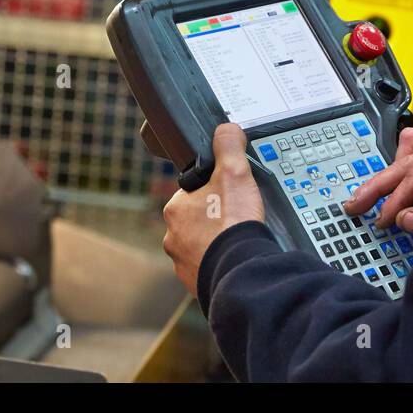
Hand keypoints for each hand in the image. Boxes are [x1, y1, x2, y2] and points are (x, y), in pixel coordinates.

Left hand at [162, 122, 265, 296]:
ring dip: (216, 244)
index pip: (191, 194)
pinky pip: (207, 268)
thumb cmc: (232, 225)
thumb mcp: (234, 172)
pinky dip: (220, 264)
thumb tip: (225, 130)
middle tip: (236, 220)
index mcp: (175, 210)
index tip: (228, 197)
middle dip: (213, 221)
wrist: (240, 271)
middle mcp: (172, 238)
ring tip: (237, 240)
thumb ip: (228, 146)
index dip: (212, 192)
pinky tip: (234, 259)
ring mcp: (183, 262)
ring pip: (200, 246)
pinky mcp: (196, 283)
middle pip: (196, 221)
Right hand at [343, 129, 412, 243]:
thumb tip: (405, 219)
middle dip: (379, 183)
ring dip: (393, 171)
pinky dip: (406, 171)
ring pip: (409, 146)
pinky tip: (401, 193)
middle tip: (356, 205)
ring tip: (378, 198)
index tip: (380, 221)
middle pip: (406, 157)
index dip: (394, 200)